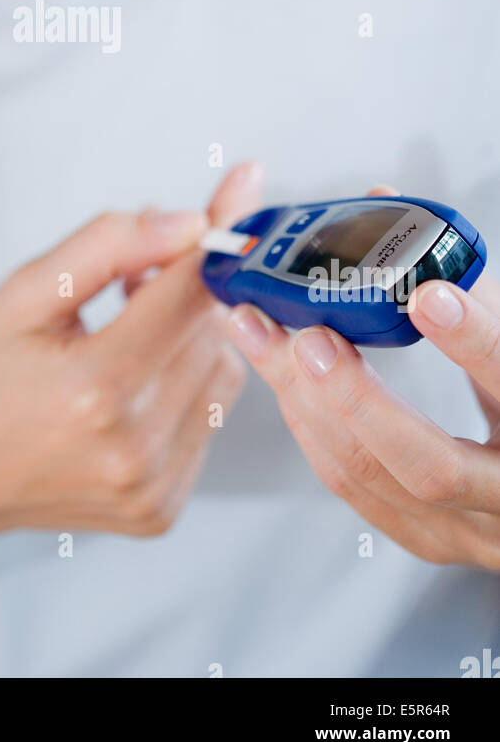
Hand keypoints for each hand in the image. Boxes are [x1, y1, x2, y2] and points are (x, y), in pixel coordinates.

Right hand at [0, 163, 262, 558]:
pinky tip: (132, 378)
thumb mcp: (21, 293)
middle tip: (138, 272)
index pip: (190, 290)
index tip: (243, 185)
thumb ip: (107, 247)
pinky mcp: (159, 509)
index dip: (220, 230)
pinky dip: (185, 385)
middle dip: (188, 284)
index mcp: (96, 388)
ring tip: (125, 326)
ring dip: (190, 335)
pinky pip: (207, 420)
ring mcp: (150, 487)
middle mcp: (132, 446)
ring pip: (220, 373)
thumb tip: (186, 222)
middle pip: (211, 329)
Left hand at [226, 183, 499, 569]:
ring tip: (268, 339)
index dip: (473, 342)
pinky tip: (287, 381)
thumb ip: (464, 282)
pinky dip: (313, 427)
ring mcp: (467, 532)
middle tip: (311, 337)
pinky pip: (356, 488)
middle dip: (357, 398)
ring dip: (309, 404)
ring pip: (376, 480)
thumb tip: (384, 205)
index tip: (427, 296)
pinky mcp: (428, 536)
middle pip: (430, 467)